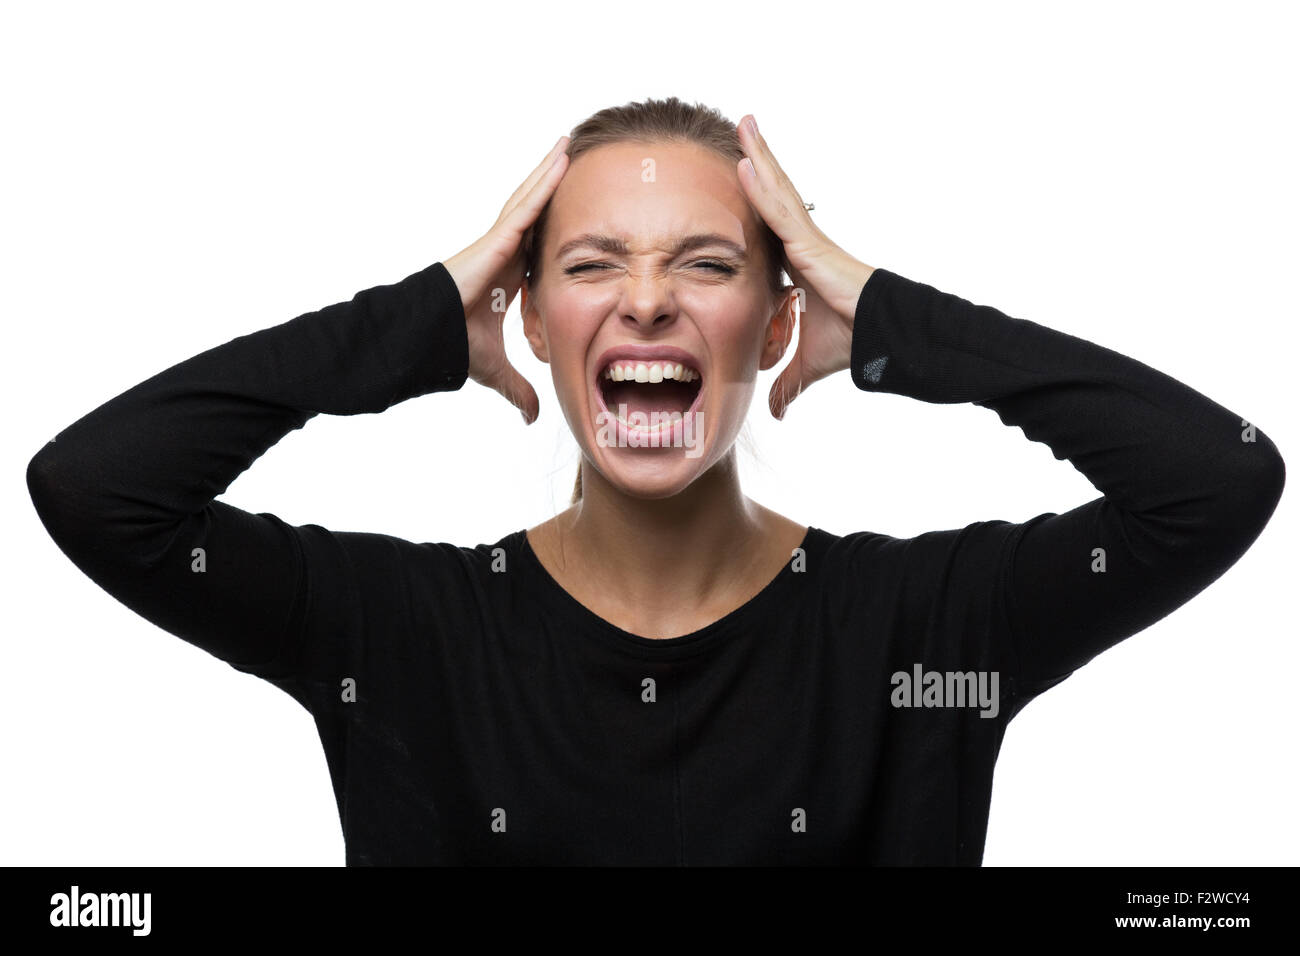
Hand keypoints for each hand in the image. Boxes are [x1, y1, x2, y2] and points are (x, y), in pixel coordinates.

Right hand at [443, 135, 569, 422]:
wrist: (425, 339)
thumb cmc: (453, 346)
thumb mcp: (497, 370)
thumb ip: (518, 388)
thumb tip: (533, 417)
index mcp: (508, 274)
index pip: (540, 240)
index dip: (557, 221)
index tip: (580, 207)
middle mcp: (504, 252)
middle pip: (535, 210)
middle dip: (553, 183)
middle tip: (577, 155)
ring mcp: (498, 242)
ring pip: (530, 198)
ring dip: (549, 170)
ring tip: (570, 142)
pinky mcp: (495, 241)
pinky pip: (525, 206)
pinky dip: (543, 183)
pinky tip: (561, 160)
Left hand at [735, 114, 875, 418]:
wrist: (883, 339)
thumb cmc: (854, 342)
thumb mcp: (808, 363)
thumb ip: (789, 382)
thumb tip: (777, 410)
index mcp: (798, 263)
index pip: (768, 223)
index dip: (755, 197)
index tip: (738, 170)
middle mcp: (802, 243)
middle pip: (772, 195)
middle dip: (757, 160)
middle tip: (739, 127)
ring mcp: (807, 240)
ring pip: (777, 191)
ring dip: (759, 156)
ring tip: (742, 123)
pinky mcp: (811, 245)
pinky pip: (781, 210)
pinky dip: (762, 187)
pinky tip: (746, 162)